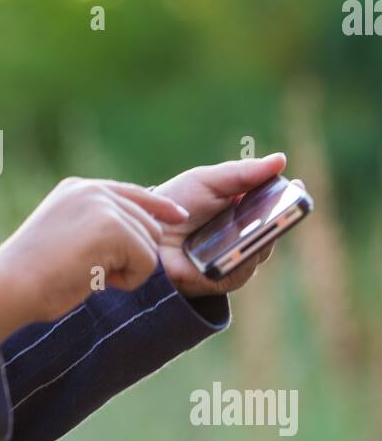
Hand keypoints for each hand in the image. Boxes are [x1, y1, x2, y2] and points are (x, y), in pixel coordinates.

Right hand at [0, 177, 188, 338]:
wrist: (11, 284)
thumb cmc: (32, 274)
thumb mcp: (65, 236)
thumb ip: (97, 226)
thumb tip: (138, 233)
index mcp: (78, 189)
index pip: (133, 193)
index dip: (159, 206)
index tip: (178, 215)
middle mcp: (92, 190)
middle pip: (148, 224)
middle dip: (131, 257)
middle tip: (91, 271)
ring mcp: (104, 205)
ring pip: (149, 245)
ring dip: (127, 271)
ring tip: (89, 273)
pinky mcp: (114, 227)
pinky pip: (147, 263)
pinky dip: (127, 281)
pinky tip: (95, 279)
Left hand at [151, 153, 299, 297]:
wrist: (145, 231)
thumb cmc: (175, 204)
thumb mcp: (207, 181)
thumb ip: (242, 173)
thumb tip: (281, 160)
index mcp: (243, 209)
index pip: (274, 205)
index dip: (289, 196)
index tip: (297, 184)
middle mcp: (243, 236)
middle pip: (273, 229)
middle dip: (281, 217)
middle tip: (286, 204)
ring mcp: (235, 259)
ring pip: (261, 251)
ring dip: (264, 237)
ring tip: (267, 221)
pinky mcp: (222, 280)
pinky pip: (241, 271)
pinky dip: (244, 258)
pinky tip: (244, 246)